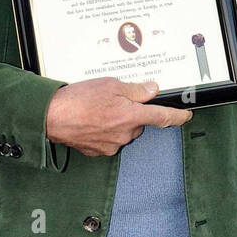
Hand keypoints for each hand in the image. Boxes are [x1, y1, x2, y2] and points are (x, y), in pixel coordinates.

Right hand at [45, 78, 191, 157]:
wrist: (51, 117)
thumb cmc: (76, 100)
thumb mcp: (110, 85)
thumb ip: (135, 89)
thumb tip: (151, 90)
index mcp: (130, 116)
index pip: (163, 117)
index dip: (177, 117)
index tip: (185, 116)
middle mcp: (124, 134)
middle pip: (138, 124)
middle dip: (130, 113)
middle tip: (112, 101)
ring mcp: (111, 145)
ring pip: (123, 132)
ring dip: (115, 122)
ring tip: (95, 111)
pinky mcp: (98, 151)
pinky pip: (108, 140)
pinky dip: (103, 131)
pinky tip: (89, 121)